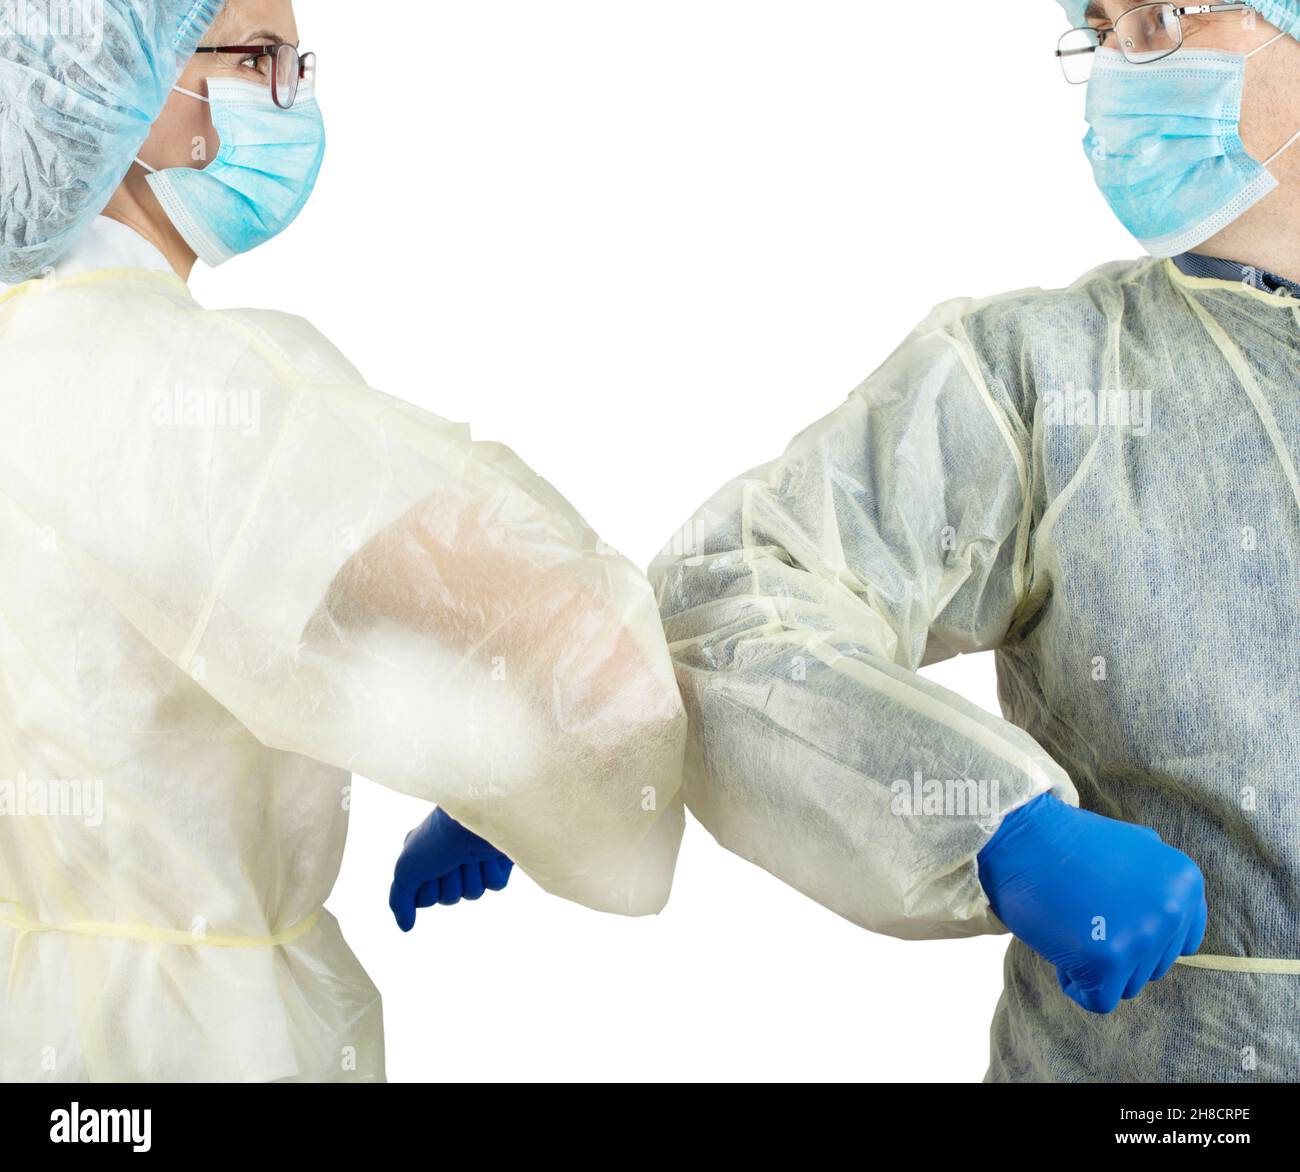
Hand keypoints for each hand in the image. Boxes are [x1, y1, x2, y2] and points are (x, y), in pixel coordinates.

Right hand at [389, 808, 513, 931]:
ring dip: (470, 876)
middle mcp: (450, 859)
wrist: (473, 816)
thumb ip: (400, 900)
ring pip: (474, 893)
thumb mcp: (407, 868)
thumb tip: (406, 927)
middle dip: (450, 882)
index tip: (428, 867)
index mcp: (426, 858)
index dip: (428, 889)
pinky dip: (490, 872)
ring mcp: (476, 859)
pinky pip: (496, 885)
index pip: (425, 899)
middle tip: (451, 860)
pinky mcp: (499, 859)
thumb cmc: (436, 838)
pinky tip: (487, 854)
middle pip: (450, 898)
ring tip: (469, 854)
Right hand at [977, 793, 1206, 1013]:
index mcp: (1185, 882)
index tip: (1109, 913)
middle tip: (1081, 914)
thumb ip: (1163, 882)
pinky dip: (1075, 983)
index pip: (1179, 943)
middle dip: (1115, 950)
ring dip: (1094, 966)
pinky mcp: (1107, 960)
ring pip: (1127, 986)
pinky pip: (1097, 1000)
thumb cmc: (1066, 841)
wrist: (1018, 837)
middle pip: (1152, 967)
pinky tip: (1059, 945)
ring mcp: (1142, 937)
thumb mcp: (1136, 845)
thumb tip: (1175, 914)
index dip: (1139, 934)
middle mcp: (1172, 911)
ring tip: (1069, 925)